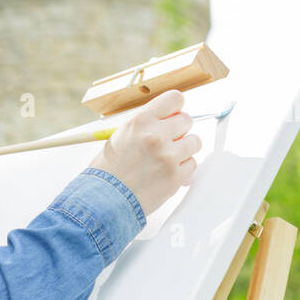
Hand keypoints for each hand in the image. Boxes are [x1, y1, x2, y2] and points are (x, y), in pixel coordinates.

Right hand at [87, 88, 201, 216]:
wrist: (104, 200)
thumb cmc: (108, 171)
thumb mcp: (120, 136)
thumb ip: (146, 125)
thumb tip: (168, 119)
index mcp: (140, 121)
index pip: (175, 99)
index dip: (175, 109)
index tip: (172, 116)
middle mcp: (156, 135)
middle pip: (187, 120)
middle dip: (179, 131)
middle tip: (167, 142)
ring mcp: (168, 156)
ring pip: (194, 142)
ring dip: (184, 150)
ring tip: (166, 159)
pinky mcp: (175, 176)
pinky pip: (192, 164)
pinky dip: (182, 169)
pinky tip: (166, 173)